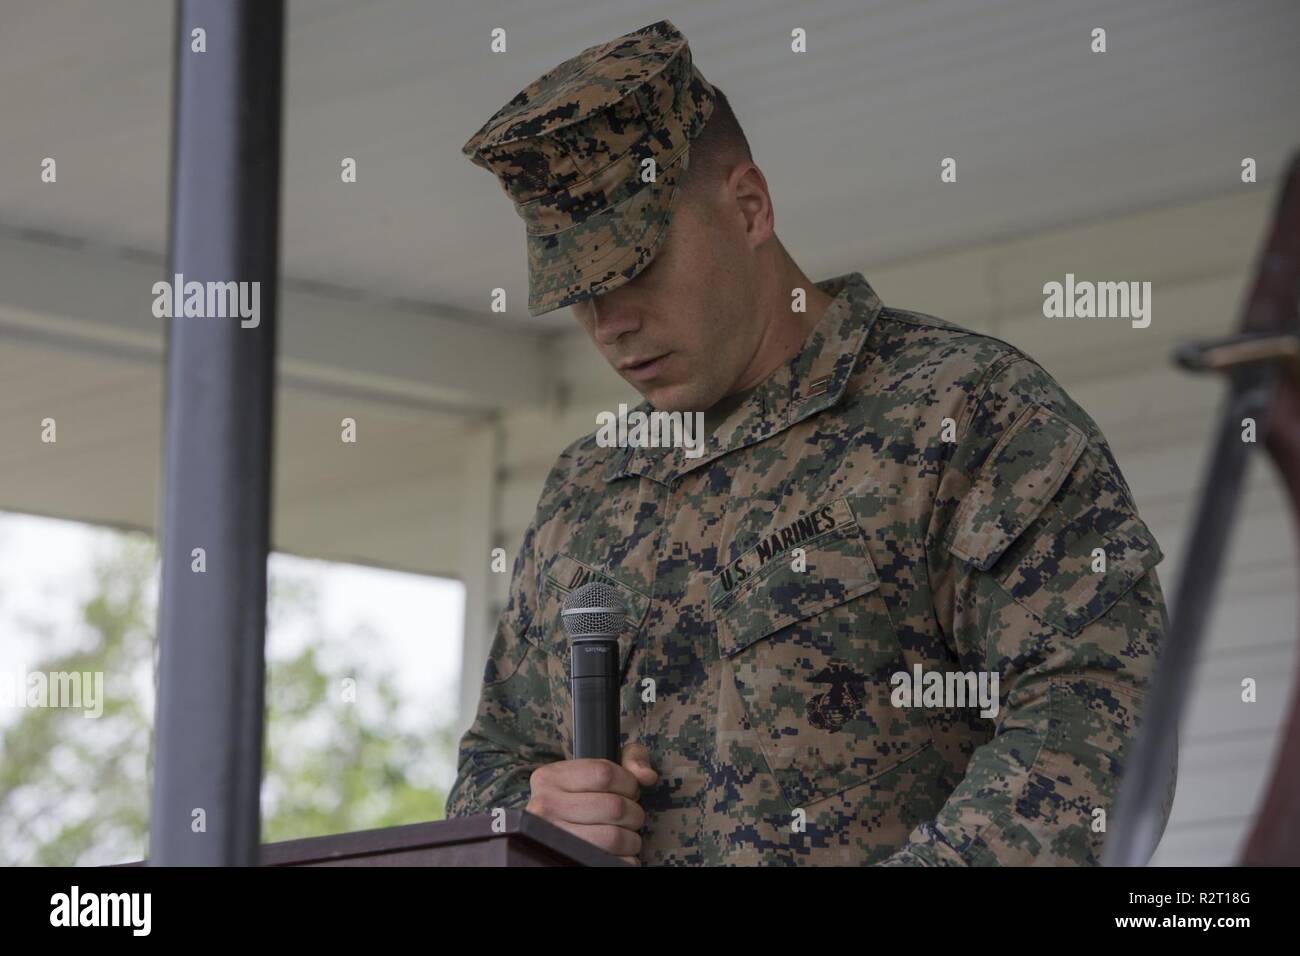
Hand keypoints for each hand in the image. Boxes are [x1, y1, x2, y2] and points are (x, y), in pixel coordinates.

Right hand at [526, 742, 658, 865]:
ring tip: (626, 835)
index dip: (628, 783)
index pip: (605, 774)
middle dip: (634, 812)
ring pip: (614, 837)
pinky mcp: (566, 862)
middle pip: (614, 807)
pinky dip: (626, 859)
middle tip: (630, 815)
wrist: (554, 837)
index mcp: (550, 777)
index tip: (629, 790)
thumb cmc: (583, 798)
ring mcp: (553, 838)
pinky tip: (618, 852)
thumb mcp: (600, 769)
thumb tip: (647, 776)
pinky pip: (612, 862)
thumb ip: (630, 759)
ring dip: (632, 838)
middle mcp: (545, 807)